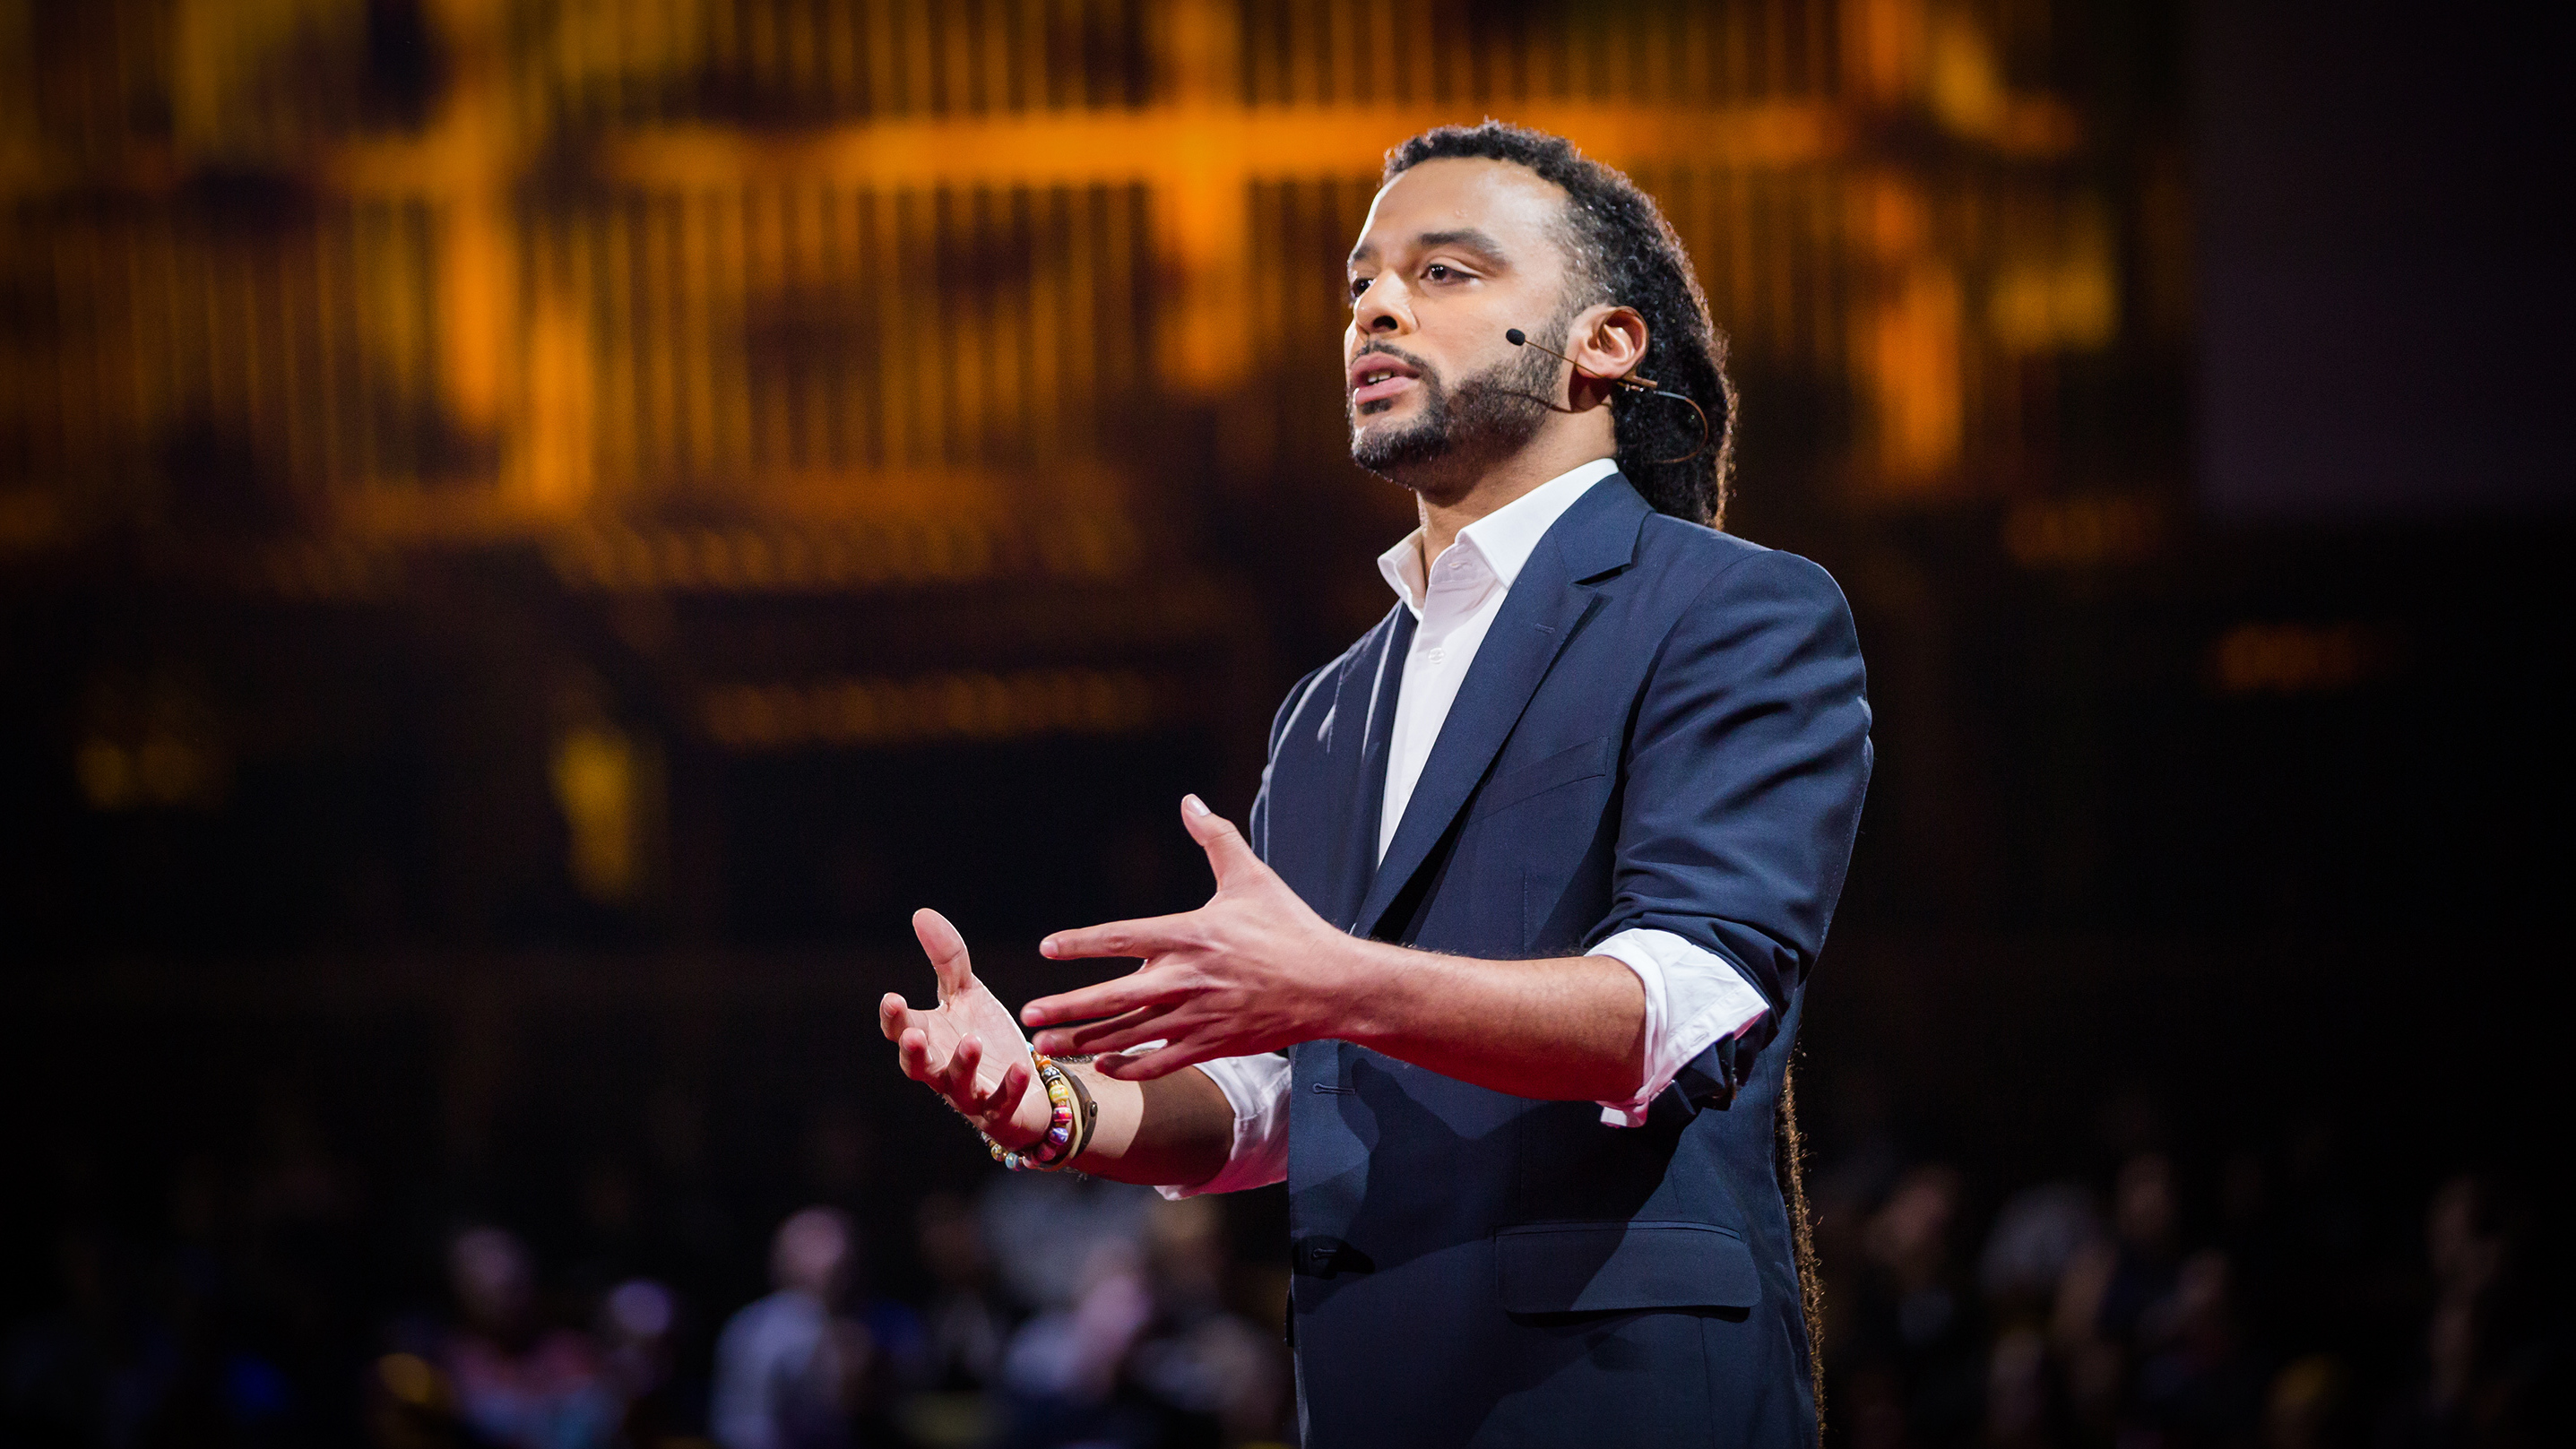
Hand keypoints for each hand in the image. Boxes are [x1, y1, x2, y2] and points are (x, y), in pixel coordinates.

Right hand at [879, 909, 1048, 1147]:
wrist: (1023, 1081)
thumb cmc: (984, 1035)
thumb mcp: (967, 994)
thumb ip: (947, 959)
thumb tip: (921, 913)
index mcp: (929, 1038)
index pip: (901, 1029)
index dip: (894, 1018)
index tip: (891, 998)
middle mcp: (941, 1069)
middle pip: (917, 1065)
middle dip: (912, 1051)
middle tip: (911, 1034)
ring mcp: (969, 1093)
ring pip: (957, 1085)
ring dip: (962, 1065)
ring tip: (972, 1041)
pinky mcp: (999, 1111)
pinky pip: (1002, 1102)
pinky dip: (1009, 1087)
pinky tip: (1021, 1067)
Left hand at [1023, 795, 1356, 1079]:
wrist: (1331, 984)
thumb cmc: (1290, 928)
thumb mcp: (1251, 877)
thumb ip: (1215, 839)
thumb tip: (1189, 801)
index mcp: (1189, 935)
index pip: (1121, 938)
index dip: (1082, 942)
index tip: (1048, 946)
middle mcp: (1186, 978)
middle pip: (1112, 997)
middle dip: (1067, 1008)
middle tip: (1028, 1015)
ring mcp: (1198, 1016)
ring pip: (1129, 1034)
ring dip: (1085, 1042)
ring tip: (1047, 1049)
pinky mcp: (1213, 1045)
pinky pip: (1161, 1060)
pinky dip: (1130, 1066)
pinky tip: (1104, 1065)